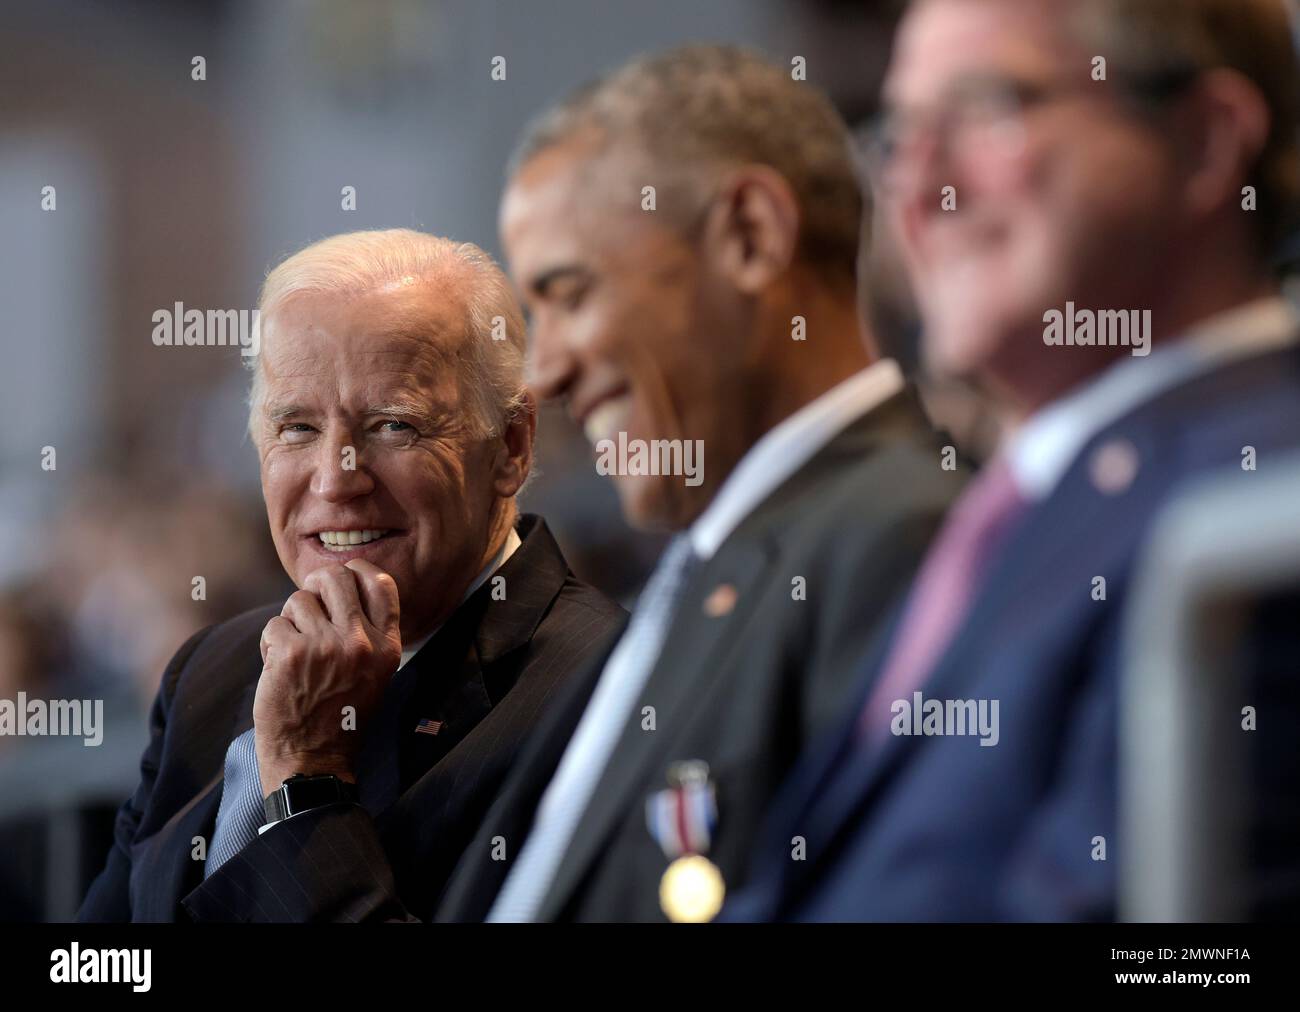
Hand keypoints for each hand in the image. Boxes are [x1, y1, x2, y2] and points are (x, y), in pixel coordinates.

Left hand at [253, 560, 400, 796]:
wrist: (314, 761)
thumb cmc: (341, 718)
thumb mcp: (375, 674)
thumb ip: (368, 633)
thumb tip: (345, 586)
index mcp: (386, 647)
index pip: (380, 584)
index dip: (358, 569)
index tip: (345, 573)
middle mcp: (361, 643)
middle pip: (336, 578)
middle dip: (316, 585)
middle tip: (308, 603)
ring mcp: (325, 647)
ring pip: (299, 600)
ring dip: (290, 621)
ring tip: (294, 651)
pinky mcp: (291, 654)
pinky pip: (274, 625)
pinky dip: (270, 644)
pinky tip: (279, 668)